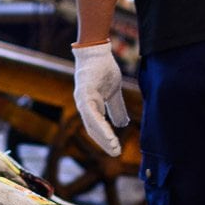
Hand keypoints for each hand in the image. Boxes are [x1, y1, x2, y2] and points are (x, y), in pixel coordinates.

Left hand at [72, 41, 128, 156]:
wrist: (97, 51)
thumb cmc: (104, 70)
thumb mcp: (114, 92)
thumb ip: (116, 108)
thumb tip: (122, 124)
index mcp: (90, 106)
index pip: (96, 127)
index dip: (105, 139)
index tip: (116, 149)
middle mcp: (84, 105)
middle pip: (92, 129)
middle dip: (104, 142)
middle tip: (116, 153)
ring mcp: (82, 100)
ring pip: (91, 124)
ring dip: (103, 137)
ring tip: (114, 147)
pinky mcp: (84, 94)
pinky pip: (92, 114)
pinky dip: (100, 125)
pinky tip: (109, 133)